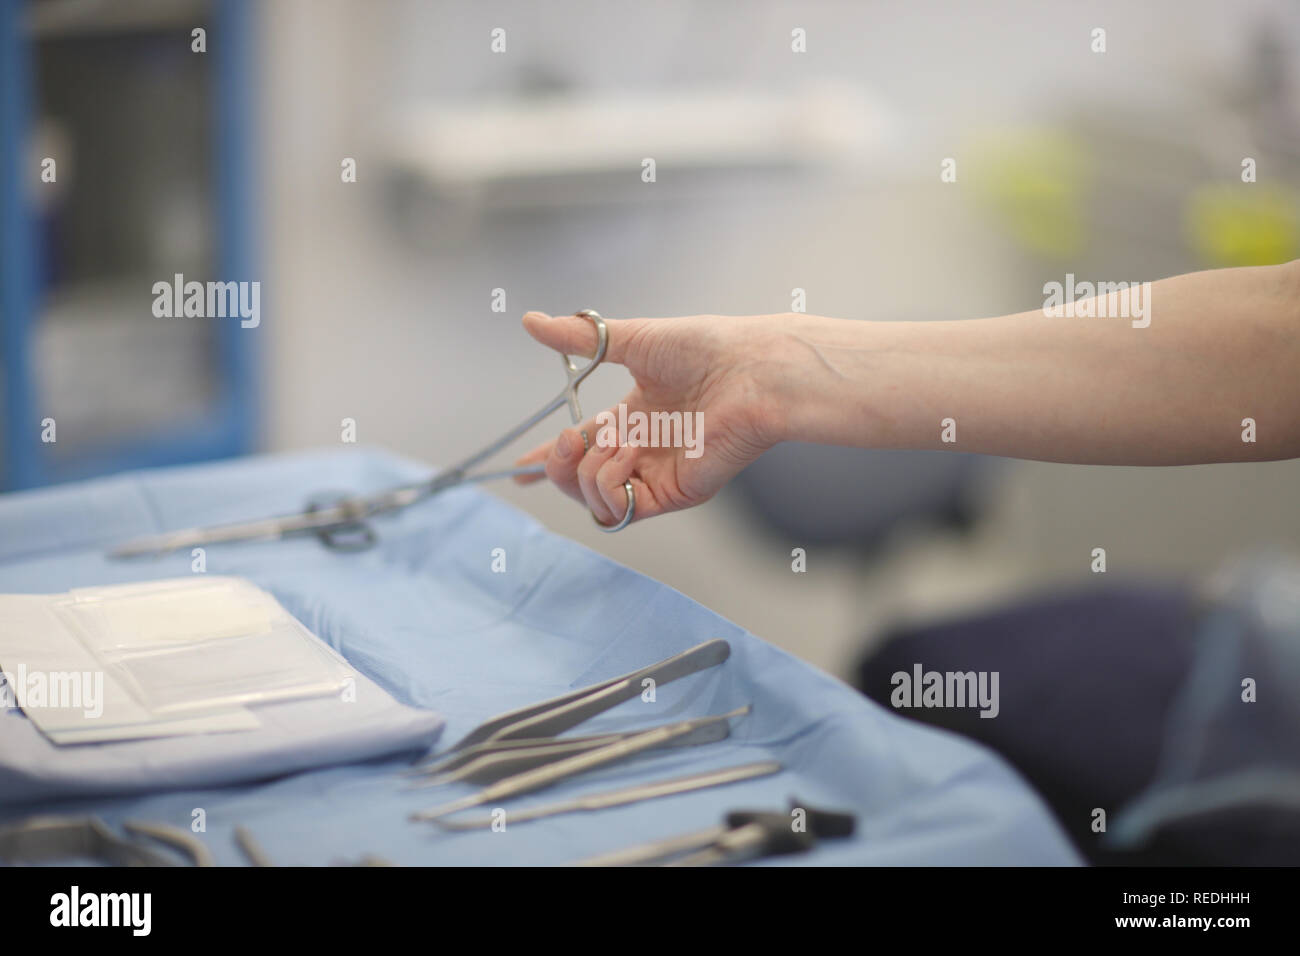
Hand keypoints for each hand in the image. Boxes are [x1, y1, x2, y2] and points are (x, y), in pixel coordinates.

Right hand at [513, 311, 791, 524]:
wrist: (750, 370)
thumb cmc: (706, 349)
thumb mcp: (631, 339)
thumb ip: (579, 337)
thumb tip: (530, 320)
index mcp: (634, 418)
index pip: (581, 447)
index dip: (547, 460)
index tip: (518, 470)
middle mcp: (643, 451)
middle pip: (578, 480)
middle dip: (556, 464)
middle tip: (564, 440)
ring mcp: (657, 476)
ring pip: (594, 500)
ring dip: (588, 470)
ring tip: (614, 440)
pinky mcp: (674, 494)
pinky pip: (622, 509)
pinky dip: (611, 484)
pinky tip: (628, 454)